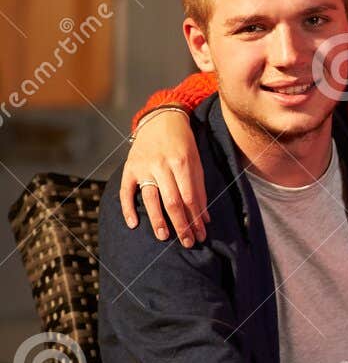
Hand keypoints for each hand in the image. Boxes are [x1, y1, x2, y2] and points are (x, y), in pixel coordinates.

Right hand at [119, 110, 208, 245]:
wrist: (160, 119)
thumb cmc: (183, 143)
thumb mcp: (196, 162)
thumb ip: (199, 189)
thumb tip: (205, 218)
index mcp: (182, 163)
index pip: (190, 198)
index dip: (196, 219)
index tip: (200, 236)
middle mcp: (162, 165)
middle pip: (172, 201)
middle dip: (181, 224)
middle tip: (187, 243)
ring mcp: (144, 166)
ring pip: (150, 198)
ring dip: (157, 220)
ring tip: (164, 237)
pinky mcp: (129, 167)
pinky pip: (127, 190)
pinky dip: (128, 208)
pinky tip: (133, 224)